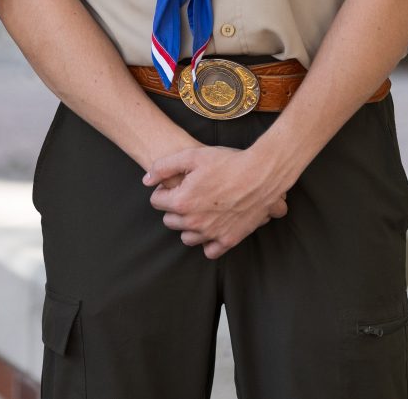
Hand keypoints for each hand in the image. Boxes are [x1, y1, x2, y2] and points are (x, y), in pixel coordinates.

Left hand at [144, 145, 291, 257]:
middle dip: (174, 208)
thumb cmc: (226, 162)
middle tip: (188, 195)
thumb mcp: (191, 156)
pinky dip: (208, 242)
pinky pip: (210, 251)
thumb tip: (146, 181)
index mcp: (182, 202)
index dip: (164, 190)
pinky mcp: (229, 240)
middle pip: (170, 221)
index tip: (175, 184)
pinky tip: (211, 226)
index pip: (157, 201)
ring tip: (199, 210)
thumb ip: (163, 167)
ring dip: (189, 226)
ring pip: (187, 237)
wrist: (261, 174)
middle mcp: (194, 222)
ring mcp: (212, 233)